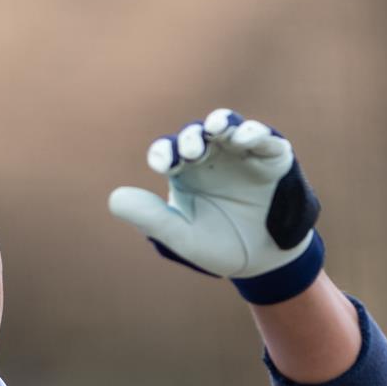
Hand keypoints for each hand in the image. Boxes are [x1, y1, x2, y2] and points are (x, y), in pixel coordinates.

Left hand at [108, 109, 319, 277]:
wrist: (264, 261)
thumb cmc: (219, 245)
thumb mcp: (183, 237)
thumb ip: (151, 218)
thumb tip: (114, 198)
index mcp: (185, 173)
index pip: (167, 152)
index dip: (164, 153)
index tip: (164, 164)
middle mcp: (211, 157)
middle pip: (194, 134)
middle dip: (190, 139)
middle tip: (190, 153)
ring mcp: (241, 153)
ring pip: (227, 125)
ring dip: (220, 123)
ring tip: (215, 129)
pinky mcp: (272, 156)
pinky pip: (263, 137)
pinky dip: (253, 133)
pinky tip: (243, 138)